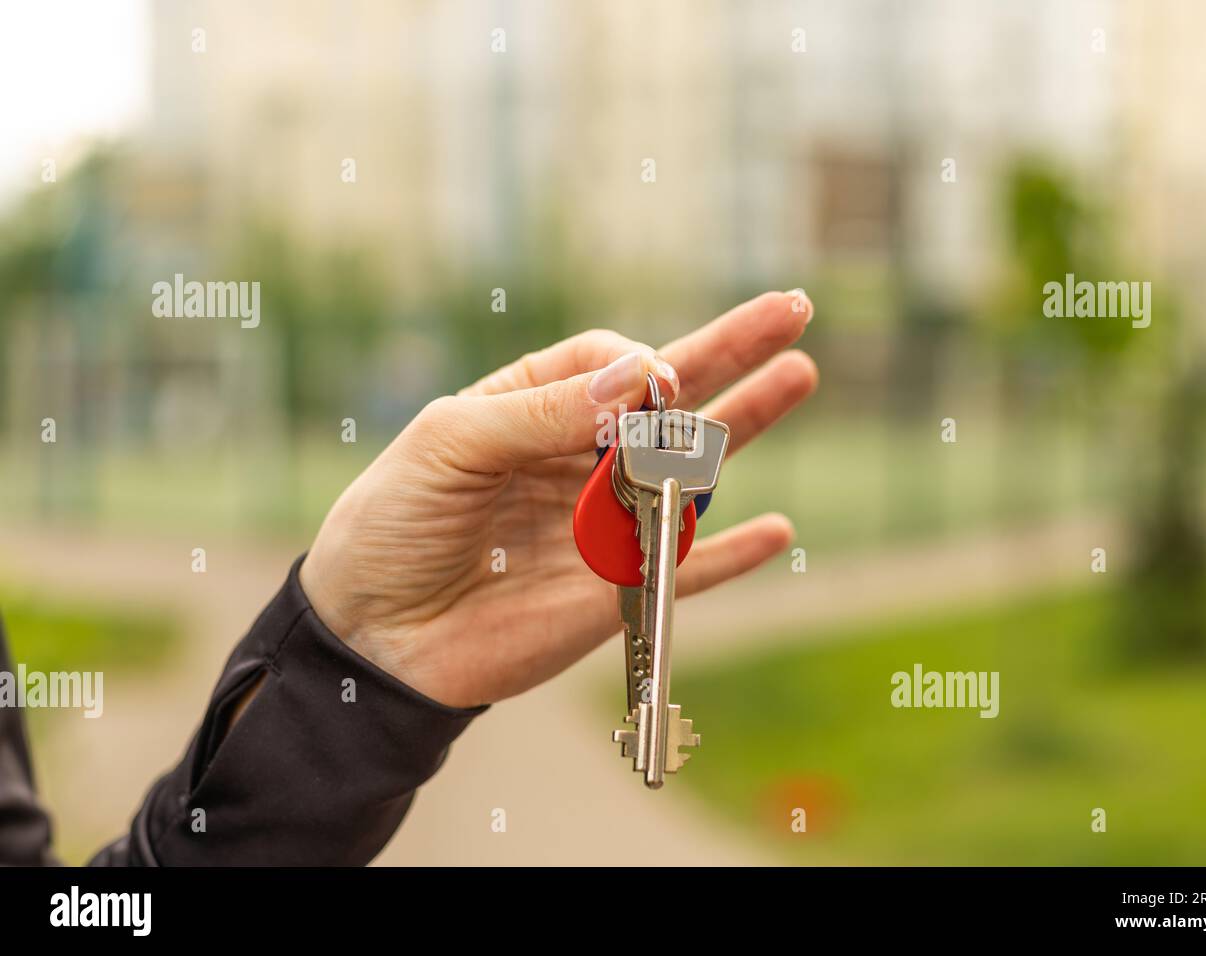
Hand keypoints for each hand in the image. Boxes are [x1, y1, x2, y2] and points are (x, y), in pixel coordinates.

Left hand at [299, 291, 817, 706]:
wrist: (375, 636)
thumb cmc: (392, 524)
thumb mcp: (449, 444)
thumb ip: (543, 412)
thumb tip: (641, 379)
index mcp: (532, 406)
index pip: (609, 362)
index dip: (638, 366)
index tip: (645, 384)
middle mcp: (579, 455)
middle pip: (671, 397)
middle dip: (731, 349)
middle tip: (793, 308)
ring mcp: (604, 521)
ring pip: (691, 470)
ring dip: (747, 423)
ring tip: (799, 374)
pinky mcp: (616, 587)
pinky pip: (686, 571)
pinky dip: (732, 555)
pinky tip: (776, 532)